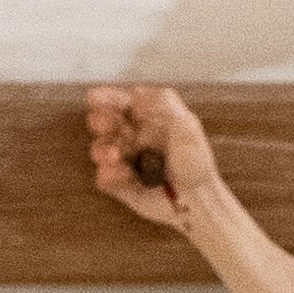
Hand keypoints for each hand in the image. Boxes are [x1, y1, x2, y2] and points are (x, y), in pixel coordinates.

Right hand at [86, 81, 215, 229]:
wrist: (199, 199)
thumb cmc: (197, 163)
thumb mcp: (188, 126)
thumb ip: (164, 103)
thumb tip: (136, 93)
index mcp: (149, 121)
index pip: (122, 104)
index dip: (107, 98)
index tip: (95, 97)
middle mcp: (134, 139)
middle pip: (105, 124)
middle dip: (100, 122)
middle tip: (102, 124)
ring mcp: (127, 161)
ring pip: (100, 150)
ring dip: (102, 149)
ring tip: (115, 155)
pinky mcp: (123, 185)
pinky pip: (104, 178)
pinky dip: (108, 175)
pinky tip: (123, 174)